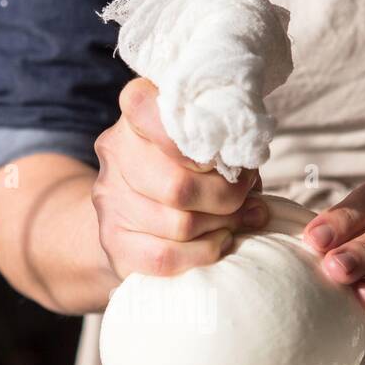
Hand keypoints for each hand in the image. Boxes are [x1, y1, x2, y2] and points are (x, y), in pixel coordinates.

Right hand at [92, 77, 266, 279]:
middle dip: (225, 198)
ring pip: (179, 224)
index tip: (224, 157)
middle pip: (178, 186)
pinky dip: (203, 253)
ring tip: (233, 220)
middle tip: (242, 198)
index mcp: (138, 108)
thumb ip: (232, 160)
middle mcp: (115, 149)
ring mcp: (109, 196)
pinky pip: (165, 256)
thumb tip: (255, 206)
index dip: (197, 141)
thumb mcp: (210, 143)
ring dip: (220, 226)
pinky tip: (218, 242)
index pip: (153, 110)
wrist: (137, 203)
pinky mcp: (112, 239)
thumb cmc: (188, 164)